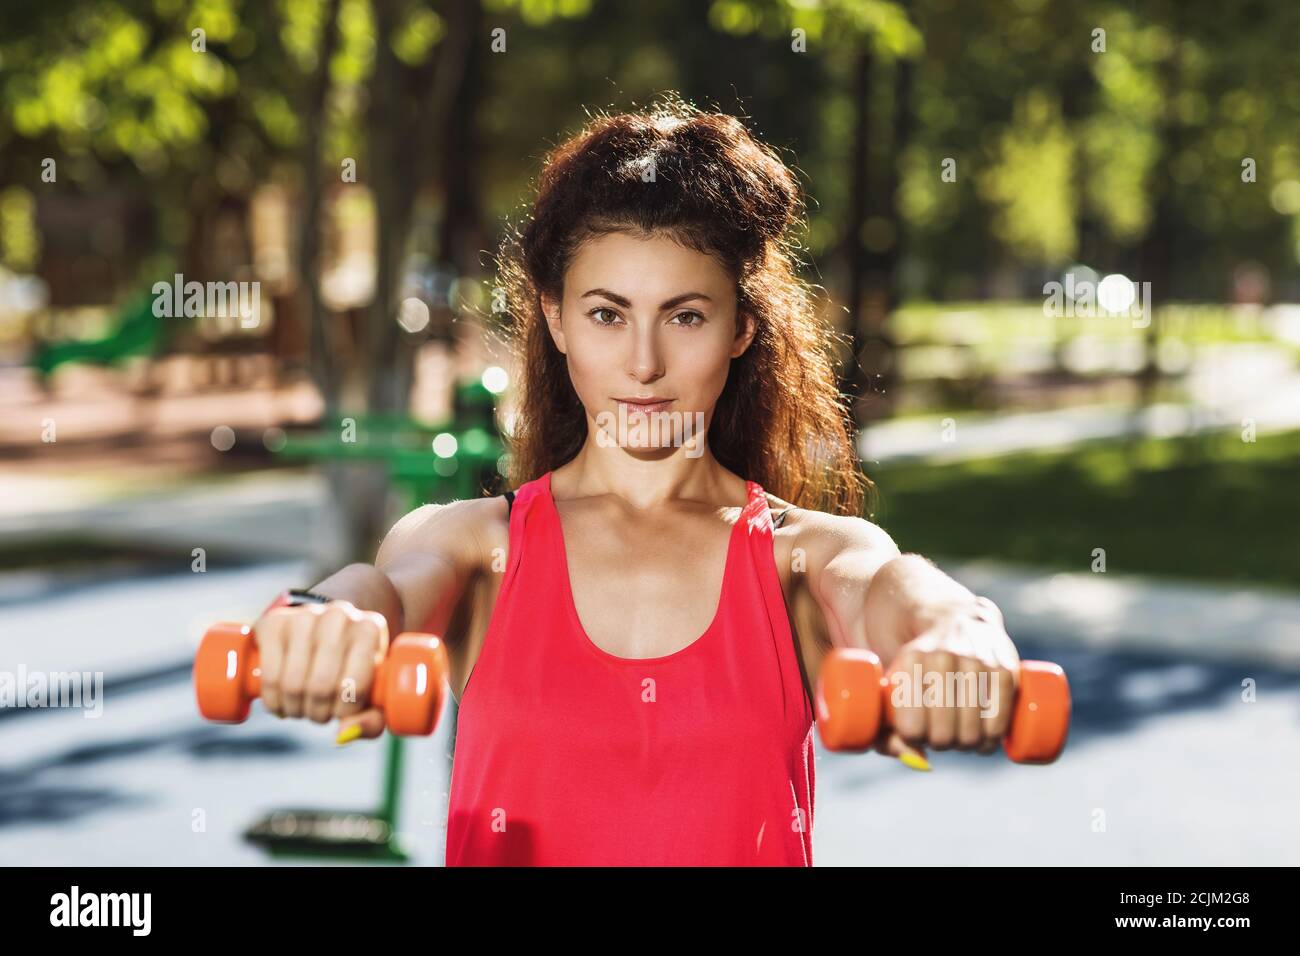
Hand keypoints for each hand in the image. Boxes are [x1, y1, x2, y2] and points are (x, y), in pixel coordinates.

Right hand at [252, 599, 390, 740]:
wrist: (325, 628)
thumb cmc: (352, 666)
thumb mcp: (372, 691)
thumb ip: (371, 720)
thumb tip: (342, 735)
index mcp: (370, 629)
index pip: (355, 685)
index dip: (345, 712)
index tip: (341, 713)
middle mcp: (339, 617)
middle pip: (321, 686)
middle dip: (318, 713)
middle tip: (318, 714)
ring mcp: (304, 616)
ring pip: (293, 682)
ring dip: (295, 709)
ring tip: (300, 708)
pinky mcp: (273, 622)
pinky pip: (269, 674)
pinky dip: (272, 700)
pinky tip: (279, 703)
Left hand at [875, 596, 1020, 767]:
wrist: (948, 610)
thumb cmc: (912, 652)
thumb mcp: (890, 676)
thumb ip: (886, 723)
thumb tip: (918, 761)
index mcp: (911, 659)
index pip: (911, 726)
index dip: (912, 737)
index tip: (914, 730)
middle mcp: (944, 657)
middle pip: (942, 734)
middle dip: (939, 742)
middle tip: (939, 734)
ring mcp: (978, 660)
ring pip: (972, 732)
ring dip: (966, 745)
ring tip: (961, 737)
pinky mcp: (1006, 666)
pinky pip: (999, 721)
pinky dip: (990, 740)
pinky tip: (984, 741)